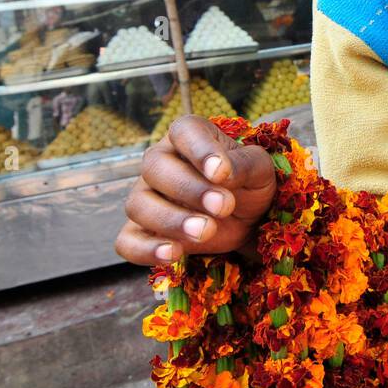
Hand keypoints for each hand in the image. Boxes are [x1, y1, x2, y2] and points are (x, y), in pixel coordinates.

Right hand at [116, 115, 276, 265]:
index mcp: (189, 136)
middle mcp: (160, 161)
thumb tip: (221, 172)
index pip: (184, 132)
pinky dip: (146, 250)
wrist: (248, 219)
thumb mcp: (259, 169)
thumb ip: (243, 165)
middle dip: (189, 189)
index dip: (200, 150)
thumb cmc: (249, 183)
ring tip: (205, 231)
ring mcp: (146, 196)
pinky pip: (128, 242)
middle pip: (155, 168)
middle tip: (224, 206)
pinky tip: (173, 254)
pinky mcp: (141, 231)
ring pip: (138, 205)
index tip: (221, 173)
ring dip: (170, 220)